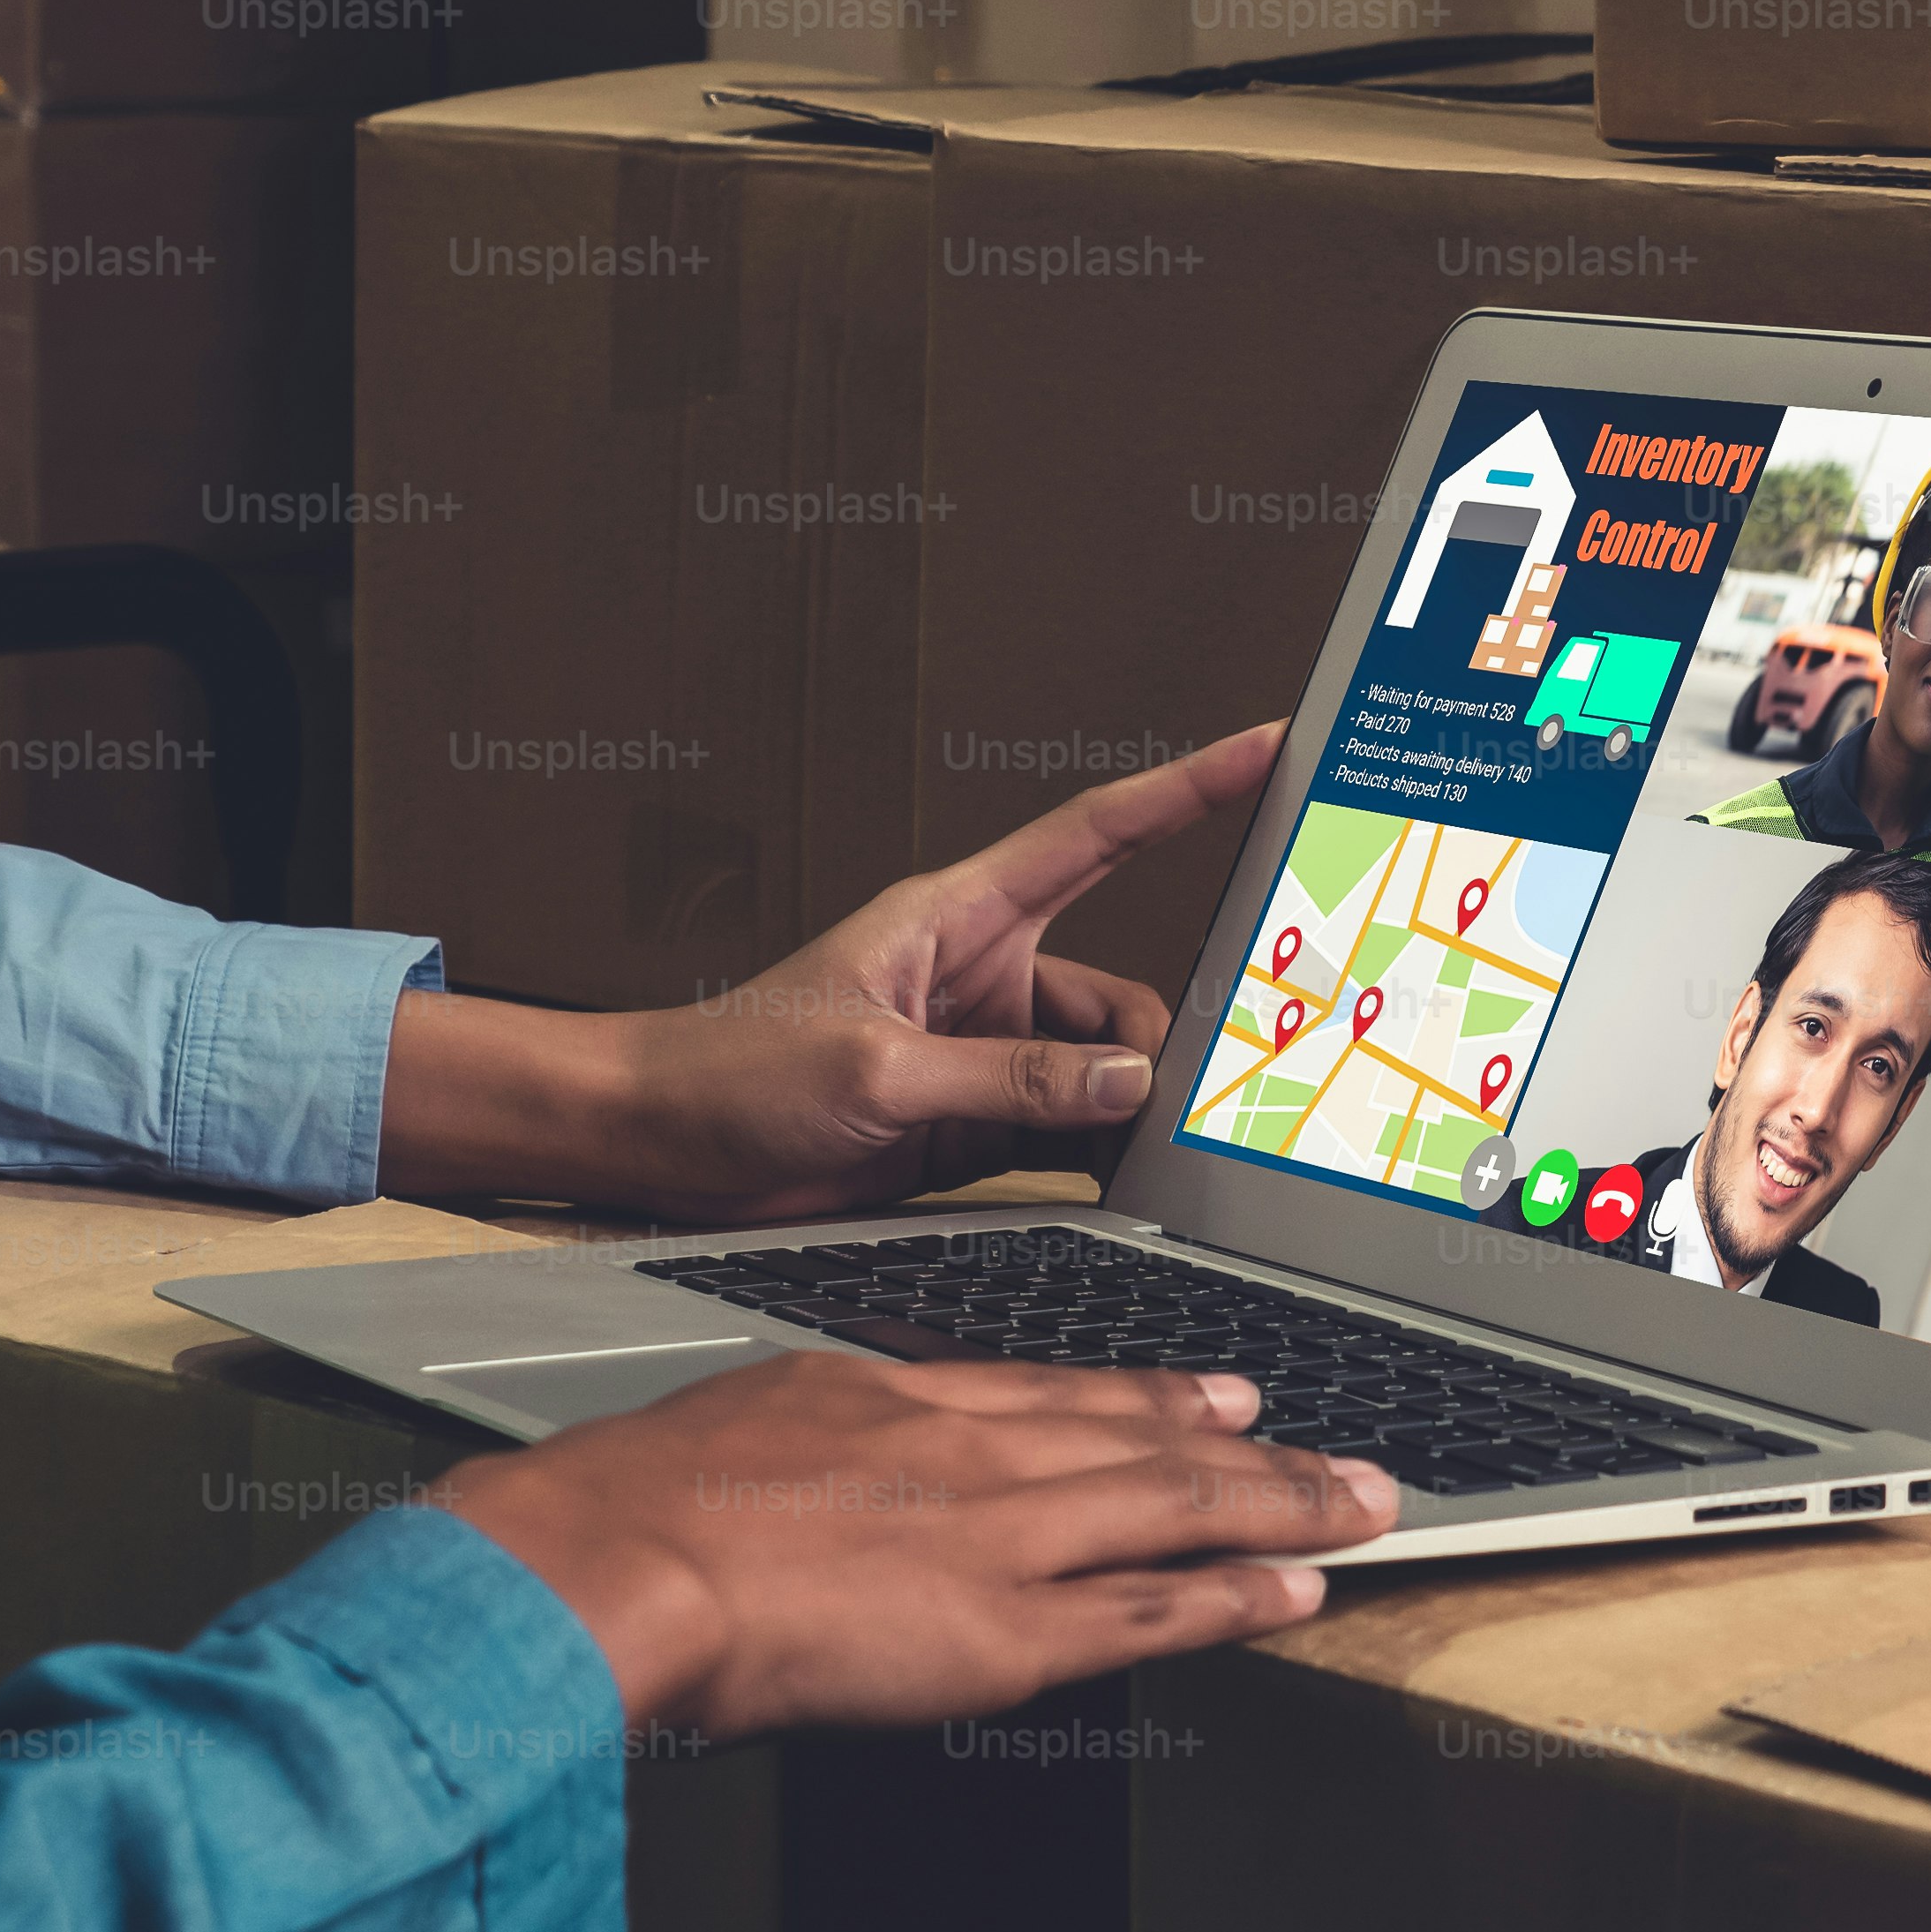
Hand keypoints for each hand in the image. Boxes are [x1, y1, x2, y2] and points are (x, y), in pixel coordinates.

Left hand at [381, 725, 1283, 1222]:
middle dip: (1158, 1044)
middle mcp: (983, 974)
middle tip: (1183, 1096)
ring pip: (1107, 1069)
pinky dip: (1101, 1152)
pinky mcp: (974, 1120)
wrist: (664, 1145)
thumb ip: (1007, 1077)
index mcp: (957, 916)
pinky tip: (1120, 1180)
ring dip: (1126, 1111)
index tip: (1265, 751)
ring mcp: (984, 1050)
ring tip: (1133, 1154)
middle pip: (1124, 992)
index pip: (1098, 834)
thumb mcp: (875, 1071)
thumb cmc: (733, 1071)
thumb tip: (1129, 1080)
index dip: (1186, 791)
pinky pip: (1072, 1126)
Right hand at [430, 1347, 1388, 1736]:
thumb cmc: (628, 1503)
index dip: (1138, 1395)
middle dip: (1246, 1447)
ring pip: (1171, 1509)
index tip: (1204, 1394)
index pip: (1045, 1392)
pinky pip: (1147, 1610)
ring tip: (1359, 1504)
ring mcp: (992, 1534)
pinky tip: (1296, 1589)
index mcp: (884, 1396)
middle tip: (1330, 1446)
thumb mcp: (715, 1435)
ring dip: (1278, 1507)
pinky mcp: (1001, 1627)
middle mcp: (960, 1448)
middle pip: (1134, 1439)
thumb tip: (794, 1477)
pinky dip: (1232, 1597)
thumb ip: (785, 1452)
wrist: (608, 1554)